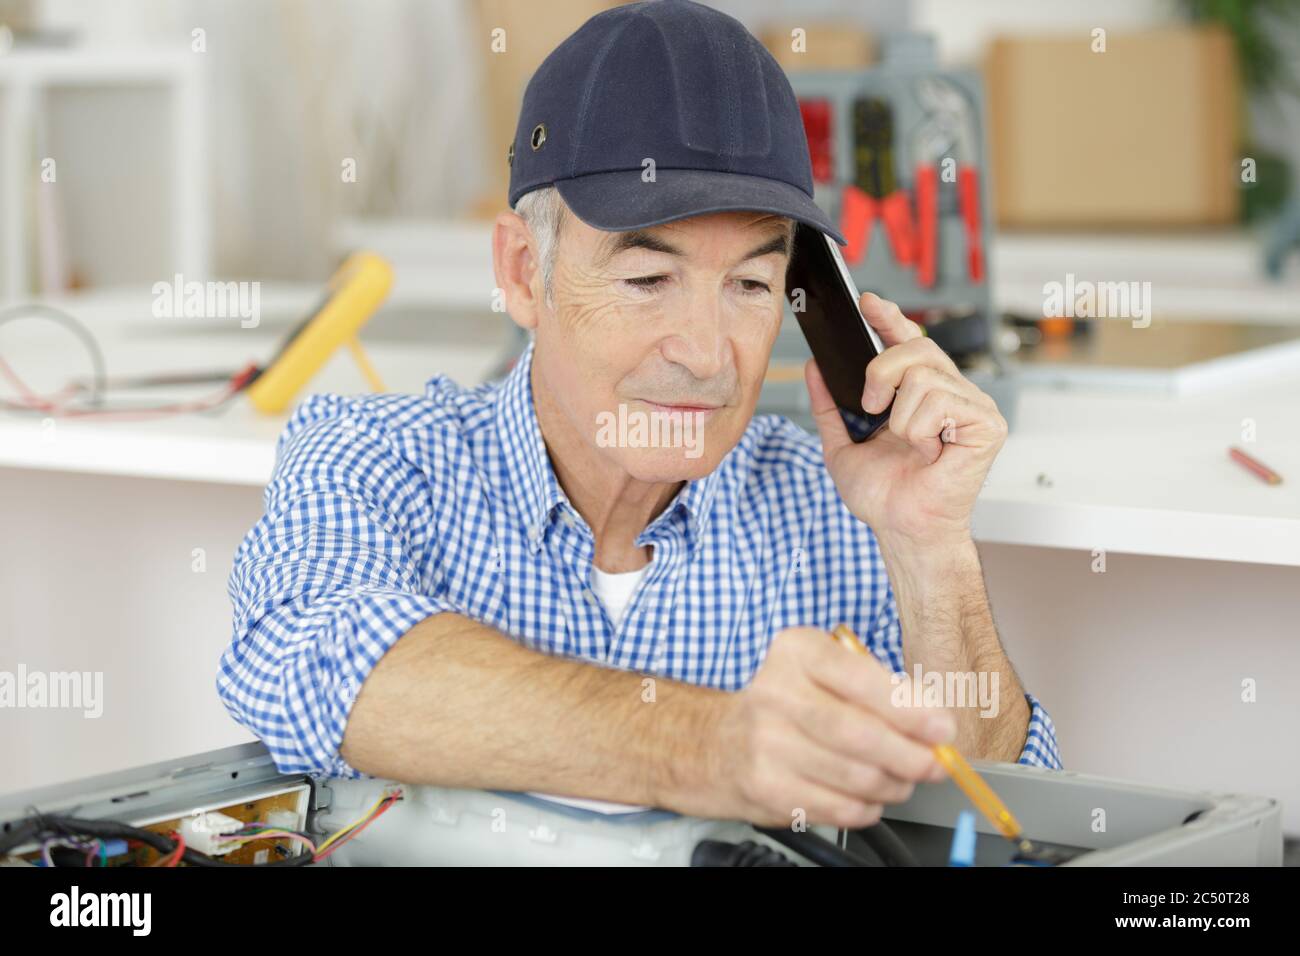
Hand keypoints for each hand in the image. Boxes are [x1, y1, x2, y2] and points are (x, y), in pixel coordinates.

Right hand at [701, 627, 954, 827]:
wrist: (720, 744)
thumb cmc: (790, 703)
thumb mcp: (825, 672)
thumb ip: (879, 689)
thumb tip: (933, 723)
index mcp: (796, 651)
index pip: (860, 678)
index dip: (909, 708)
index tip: (942, 729)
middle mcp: (775, 692)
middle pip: (859, 734)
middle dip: (910, 755)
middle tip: (935, 764)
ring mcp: (767, 743)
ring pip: (855, 776)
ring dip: (893, 784)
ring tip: (900, 779)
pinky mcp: (767, 787)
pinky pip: (839, 808)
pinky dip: (867, 808)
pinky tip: (866, 795)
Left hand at [804, 292, 1007, 548]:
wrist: (902, 528)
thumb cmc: (884, 495)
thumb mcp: (841, 444)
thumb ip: (828, 406)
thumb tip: (814, 367)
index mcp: (920, 394)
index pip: (908, 341)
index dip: (889, 318)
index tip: (866, 303)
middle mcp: (951, 393)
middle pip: (916, 347)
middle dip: (880, 369)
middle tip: (871, 405)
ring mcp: (972, 406)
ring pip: (924, 375)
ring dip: (900, 416)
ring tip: (910, 444)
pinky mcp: (987, 424)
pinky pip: (941, 400)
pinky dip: (921, 430)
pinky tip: (930, 452)